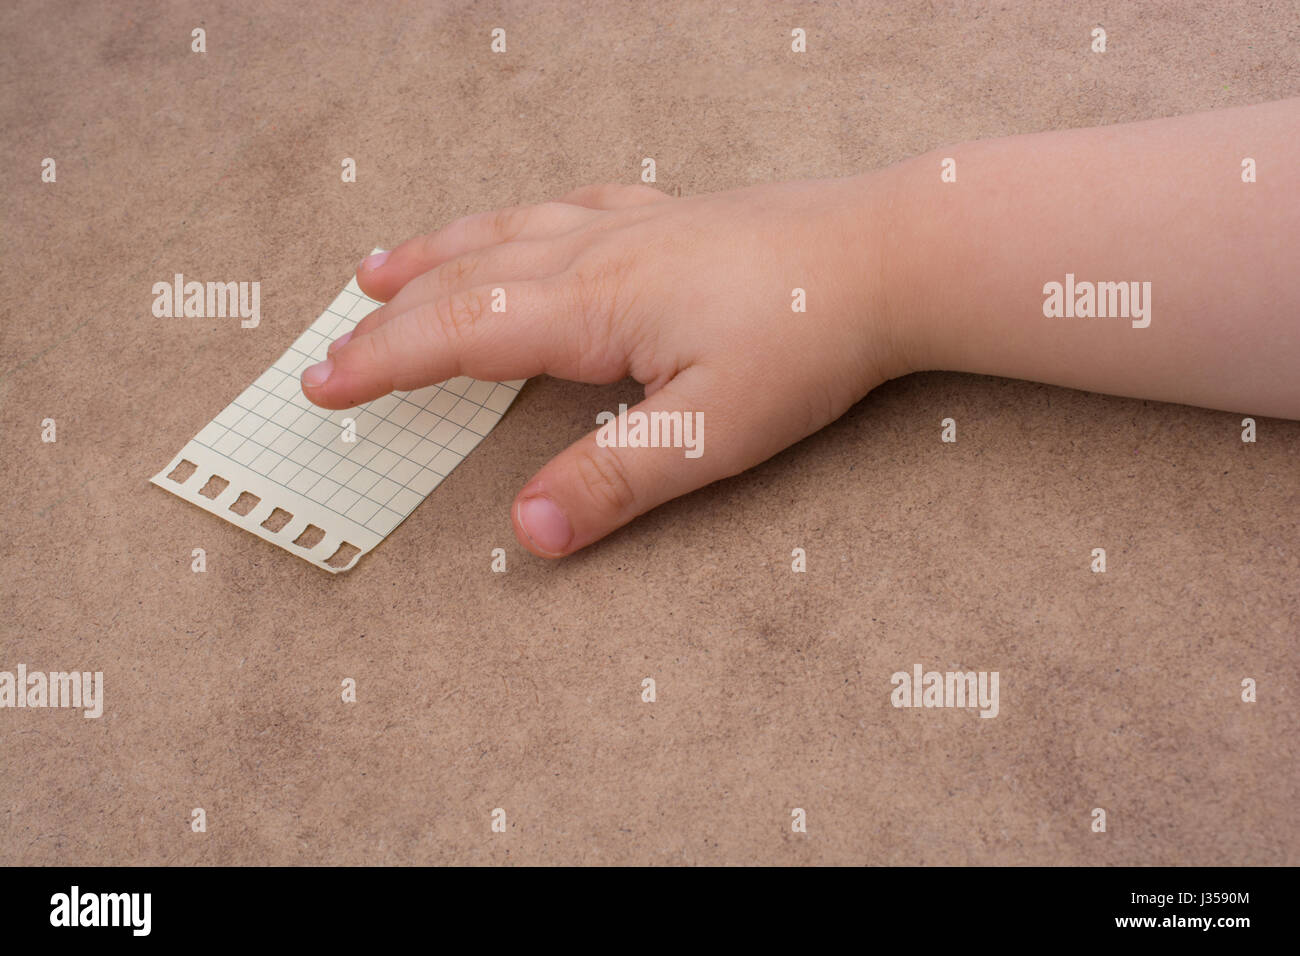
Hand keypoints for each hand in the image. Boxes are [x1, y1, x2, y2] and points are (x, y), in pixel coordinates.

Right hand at [301, 178, 904, 556]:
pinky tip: (523, 222)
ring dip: (436, 254)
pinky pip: (567, 207)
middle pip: (466, 281)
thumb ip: (613, 480)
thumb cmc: (809, 337)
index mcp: (592, 306)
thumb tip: (526, 533)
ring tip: (381, 266)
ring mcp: (634, 225)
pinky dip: (519, 220)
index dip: (383, 361)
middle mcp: (597, 253)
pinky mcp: (671, 217)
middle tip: (330, 345)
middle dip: (391, 318)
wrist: (892, 253)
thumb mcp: (711, 433)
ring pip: (507, 234)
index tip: (324, 384)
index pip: (458, 334)